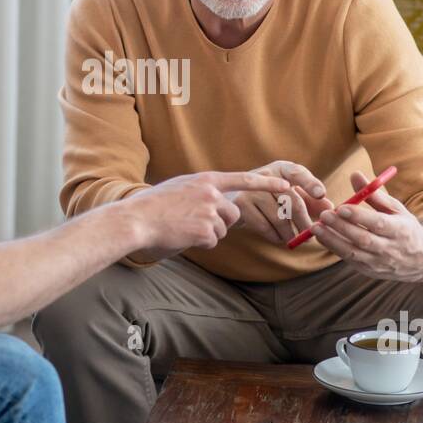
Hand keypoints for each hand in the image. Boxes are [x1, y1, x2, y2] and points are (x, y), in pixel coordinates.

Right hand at [126, 170, 290, 255]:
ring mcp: (209, 211)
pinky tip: (182, 236)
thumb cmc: (152, 206)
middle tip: (194, 223)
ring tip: (184, 228)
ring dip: (208, 233)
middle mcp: (211, 193)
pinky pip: (212, 241)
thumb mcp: (179, 187)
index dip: (266, 184)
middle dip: (220, 223)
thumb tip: (213, 202)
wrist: (136, 219)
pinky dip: (199, 242)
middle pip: (233, 214)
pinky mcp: (206, 230)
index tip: (286, 186)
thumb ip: (199, 191)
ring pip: (222, 229)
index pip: (243, 179)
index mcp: (205, 180)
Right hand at [229, 160, 333, 244]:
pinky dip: (275, 236)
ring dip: (289, 233)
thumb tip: (330, 208)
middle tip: (310, 235)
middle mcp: (266, 175)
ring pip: (279, 218)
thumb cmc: (271, 197)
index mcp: (281, 168)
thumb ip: (312, 200)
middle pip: (292, 201)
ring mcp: (251, 190)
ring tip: (293, 238)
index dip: (310, 183)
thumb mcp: (291, 193)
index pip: (298, 173)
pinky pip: (265, 227)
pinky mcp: (241, 206)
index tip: (320, 194)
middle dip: (304, 222)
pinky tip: (278, 237)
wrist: (233, 200)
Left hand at [309, 169, 422, 279]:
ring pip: (353, 253)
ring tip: (315, 228)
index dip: (359, 216)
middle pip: (363, 239)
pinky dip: (334, 249)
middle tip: (324, 215)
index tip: (341, 207)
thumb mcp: (396, 209)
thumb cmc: (405, 227)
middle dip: (341, 227)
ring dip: (332, 240)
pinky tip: (322, 237)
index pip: (378, 224)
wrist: (421, 260)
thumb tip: (354, 174)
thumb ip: (374, 193)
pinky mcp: (369, 270)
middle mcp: (390, 249)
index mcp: (400, 230)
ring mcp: (379, 263)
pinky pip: (349, 260)